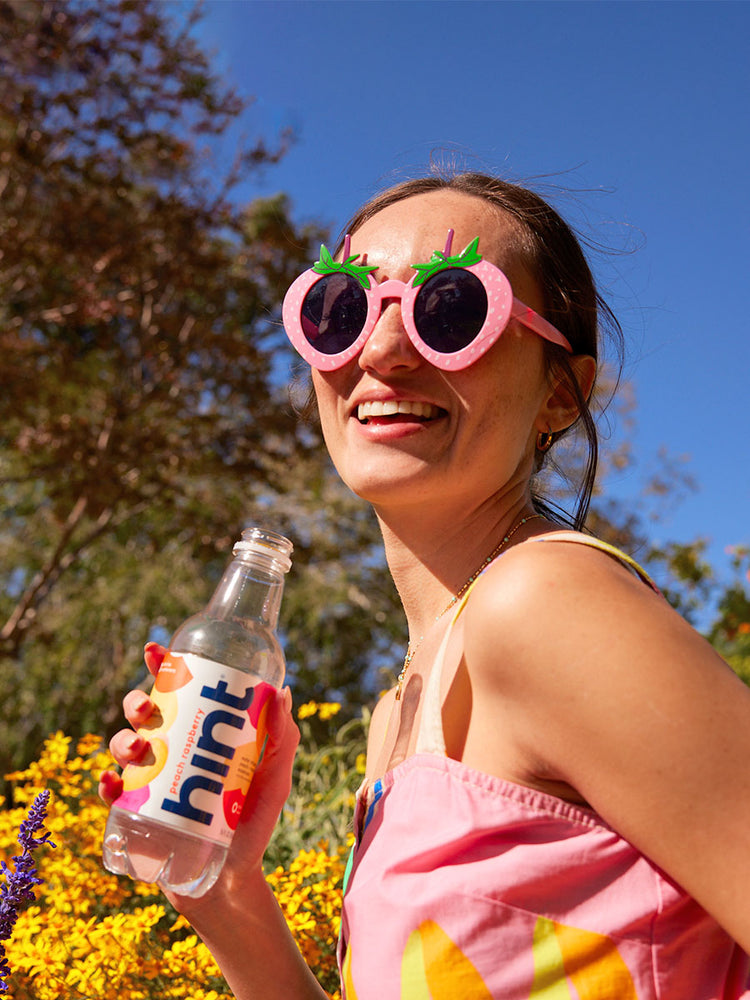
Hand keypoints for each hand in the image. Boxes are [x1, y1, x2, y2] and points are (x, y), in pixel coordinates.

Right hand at [99, 642, 300, 912]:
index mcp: (198, 734)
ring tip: (139, 750)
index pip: (178, 692)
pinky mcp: (135, 816)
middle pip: (143, 715)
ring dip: (122, 741)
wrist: (234, 881)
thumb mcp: (276, 778)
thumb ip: (284, 738)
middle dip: (137, 702)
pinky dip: (106, 785)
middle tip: (148, 709)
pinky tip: (110, 782)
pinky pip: (111, 796)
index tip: (156, 650)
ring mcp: (150, 783)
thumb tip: (282, 691)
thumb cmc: (255, 823)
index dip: (162, 667)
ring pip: (123, 749)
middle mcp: (170, 752)